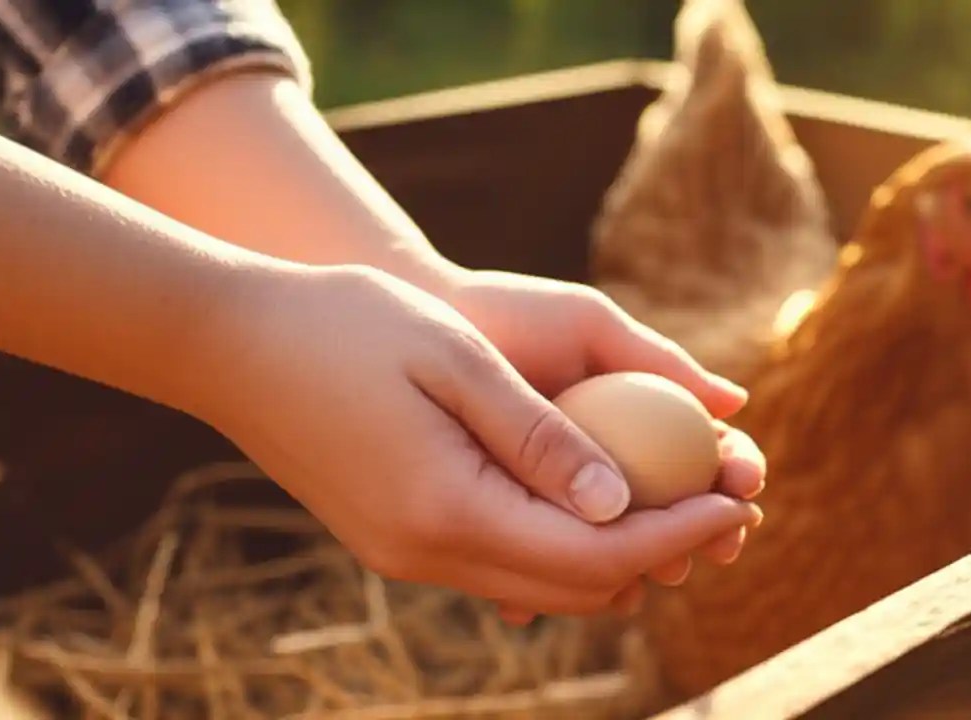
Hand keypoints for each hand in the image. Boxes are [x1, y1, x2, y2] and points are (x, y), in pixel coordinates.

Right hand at [199, 265, 760, 618]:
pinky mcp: (396, 540)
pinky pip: (501, 565)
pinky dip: (561, 547)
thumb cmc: (349, 327)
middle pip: (575, 588)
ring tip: (675, 504)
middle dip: (662, 553)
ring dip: (615, 557)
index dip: (677, 530)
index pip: (596, 554)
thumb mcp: (458, 362)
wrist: (235, 343)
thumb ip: (542, 439)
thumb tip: (621, 503)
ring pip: (540, 588)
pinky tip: (592, 503)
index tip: (736, 496)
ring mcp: (407, 556)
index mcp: (449, 511)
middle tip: (724, 504)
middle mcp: (428, 554)